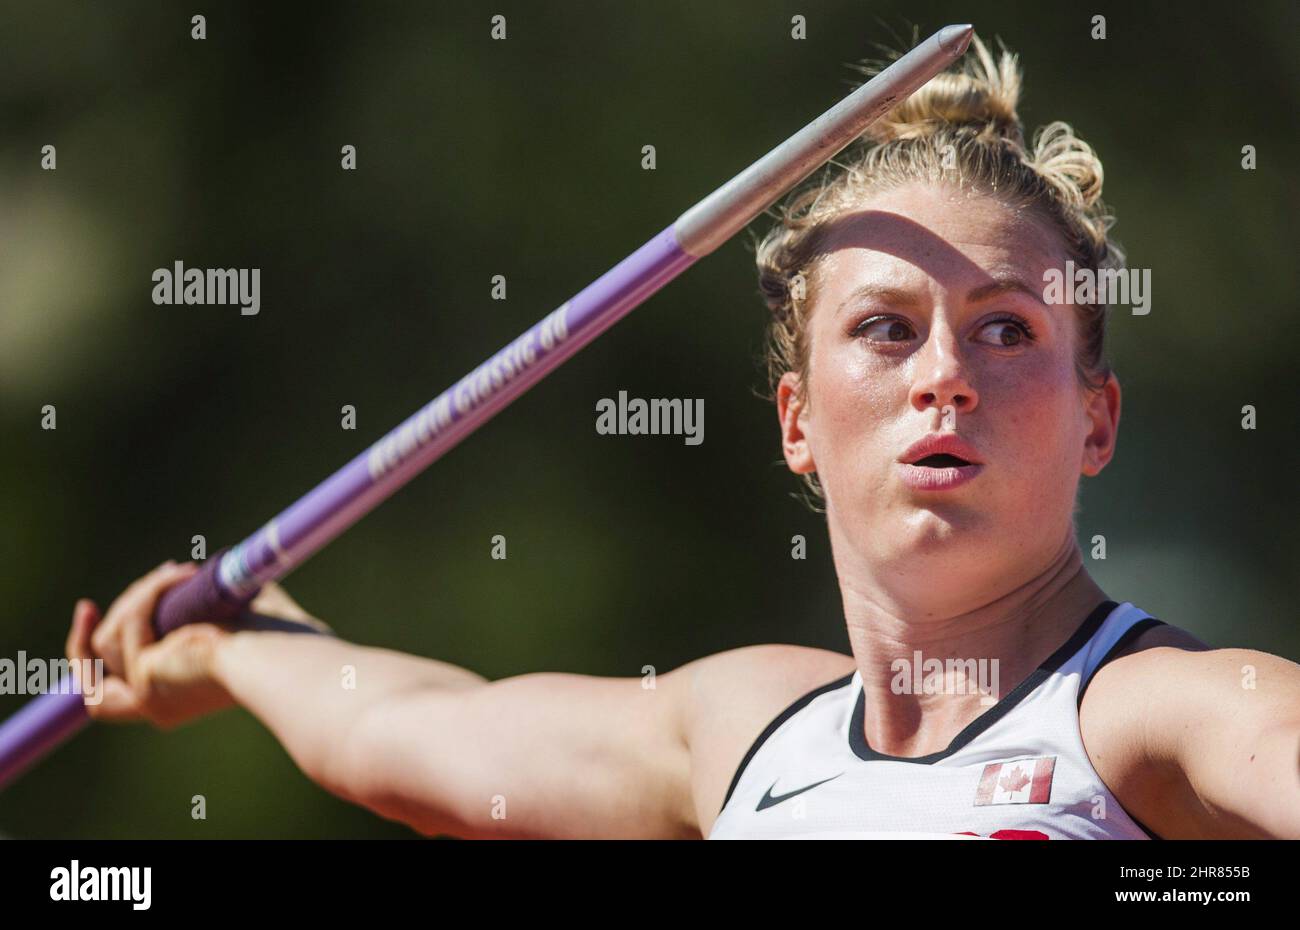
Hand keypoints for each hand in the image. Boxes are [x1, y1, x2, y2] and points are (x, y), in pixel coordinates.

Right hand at [66, 560, 327, 728]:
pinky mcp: (146, 676)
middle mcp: (153, 703)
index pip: (105, 687)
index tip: (87, 609)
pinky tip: (183, 576)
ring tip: (184, 573)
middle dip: (99, 623)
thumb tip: (207, 575)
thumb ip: (212, 601)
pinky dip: (152, 593)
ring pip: (109, 637)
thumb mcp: (237, 616)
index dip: (86, 650)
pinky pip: (131, 623)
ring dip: (143, 594)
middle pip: (92, 666)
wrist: (284, 657)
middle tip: (138, 585)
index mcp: (174, 695)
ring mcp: (145, 694)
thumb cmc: (279, 640)